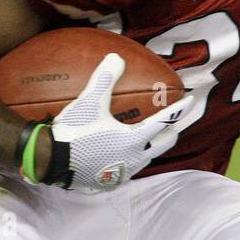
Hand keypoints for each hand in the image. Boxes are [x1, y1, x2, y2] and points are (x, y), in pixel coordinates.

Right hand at [46, 53, 192, 191]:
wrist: (48, 162)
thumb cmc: (72, 132)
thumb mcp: (88, 102)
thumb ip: (104, 79)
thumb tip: (116, 57)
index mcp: (134, 140)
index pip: (164, 122)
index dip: (179, 110)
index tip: (191, 101)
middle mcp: (133, 159)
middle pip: (162, 145)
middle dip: (171, 133)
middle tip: (174, 124)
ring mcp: (122, 173)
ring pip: (147, 159)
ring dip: (153, 147)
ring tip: (152, 138)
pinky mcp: (108, 182)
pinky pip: (129, 169)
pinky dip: (134, 159)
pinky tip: (125, 154)